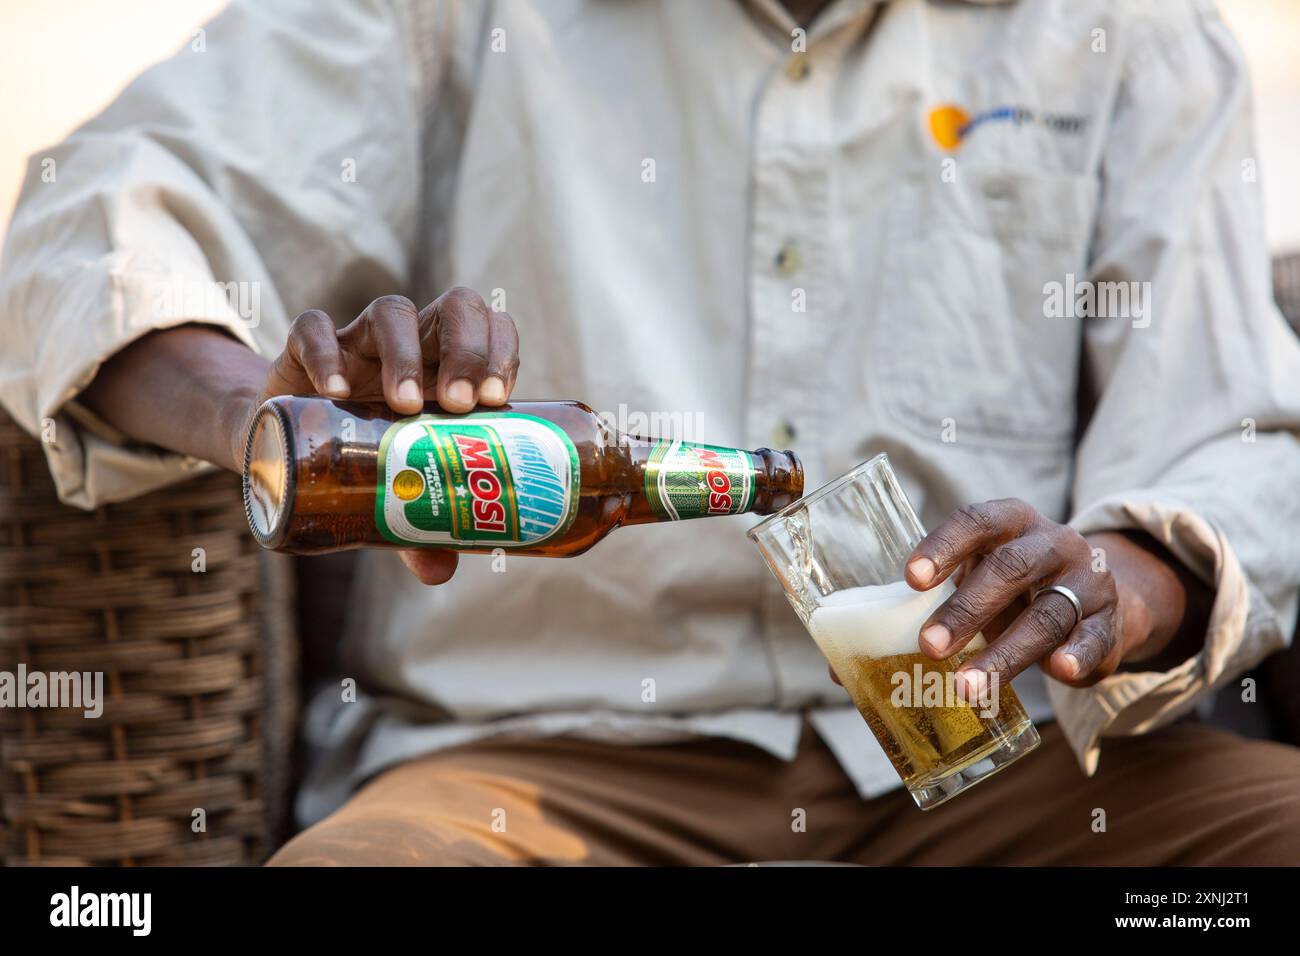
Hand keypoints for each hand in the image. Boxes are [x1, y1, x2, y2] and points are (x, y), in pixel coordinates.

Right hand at [239, 287, 520, 584]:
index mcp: (449, 367)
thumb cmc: (361, 461)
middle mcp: (414, 343)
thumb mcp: (393, 491)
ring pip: (391, 313)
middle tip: (459, 403)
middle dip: (466, 348)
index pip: (491, 331)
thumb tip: (440, 573)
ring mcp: (359, 340)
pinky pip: (312, 329)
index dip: (500, 352)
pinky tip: (336, 390)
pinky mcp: (302, 347)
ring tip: (406, 405)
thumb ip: (420, 527)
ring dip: (405, 354)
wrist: (281, 444)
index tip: (497, 399)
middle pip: (455, 309)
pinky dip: (326, 353)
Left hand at [899, 499, 1124, 700]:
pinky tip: (1058, 670)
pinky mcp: (1108, 622)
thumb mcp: (981, 577)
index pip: (976, 521)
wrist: (1094, 600)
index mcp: (1012, 521)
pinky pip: (1094, 637)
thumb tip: (860, 655)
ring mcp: (1086, 581)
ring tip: (968, 686)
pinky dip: (1076, 654)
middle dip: (966, 609)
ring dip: (1005, 653)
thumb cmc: (1015, 588)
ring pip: (1047, 613)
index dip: (943, 547)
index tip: (911, 579)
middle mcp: (1053, 542)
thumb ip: (937, 599)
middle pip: (1010, 569)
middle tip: (929, 646)